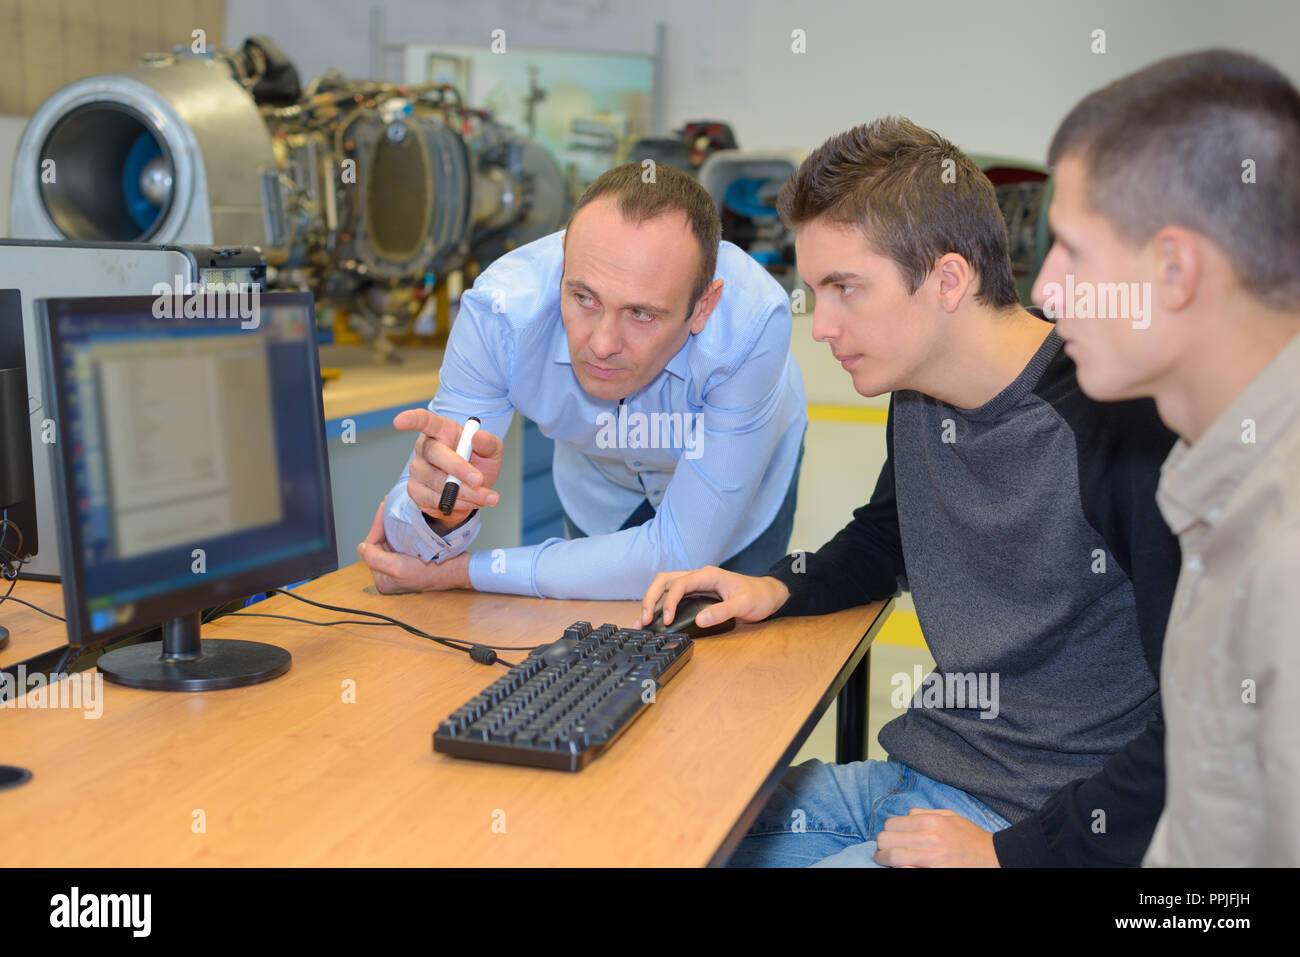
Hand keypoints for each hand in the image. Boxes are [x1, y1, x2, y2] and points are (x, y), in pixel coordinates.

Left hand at [357, 500, 471, 592]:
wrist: (458, 570)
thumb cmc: (432, 572)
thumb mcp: (398, 568)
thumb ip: (375, 559)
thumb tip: (361, 547)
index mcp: (382, 579)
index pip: (371, 548)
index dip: (376, 529)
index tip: (382, 510)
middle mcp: (388, 574)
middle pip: (379, 543)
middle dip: (382, 525)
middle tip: (387, 505)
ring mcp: (399, 566)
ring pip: (388, 541)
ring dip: (390, 525)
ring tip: (392, 509)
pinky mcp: (410, 559)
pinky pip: (399, 541)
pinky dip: (399, 529)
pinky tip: (401, 519)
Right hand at [395, 409, 503, 529]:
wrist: (473, 493)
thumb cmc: (478, 464)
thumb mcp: (491, 452)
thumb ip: (488, 443)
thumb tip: (478, 437)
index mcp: (442, 431)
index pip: (423, 420)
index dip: (411, 419)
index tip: (399, 422)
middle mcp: (425, 448)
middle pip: (434, 453)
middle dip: (458, 468)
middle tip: (479, 480)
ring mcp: (417, 470)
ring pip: (437, 481)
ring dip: (465, 492)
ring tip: (486, 496)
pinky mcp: (416, 491)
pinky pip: (435, 499)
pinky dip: (458, 503)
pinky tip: (471, 501)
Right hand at [638, 566, 789, 629]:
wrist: (769, 594)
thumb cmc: (758, 597)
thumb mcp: (744, 605)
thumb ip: (722, 612)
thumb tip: (699, 620)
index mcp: (707, 575)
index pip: (679, 584)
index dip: (669, 602)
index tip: (667, 621)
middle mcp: (698, 576)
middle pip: (664, 581)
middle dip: (651, 599)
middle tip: (643, 620)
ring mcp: (696, 584)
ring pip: (664, 586)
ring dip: (652, 601)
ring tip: (642, 622)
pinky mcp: (696, 593)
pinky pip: (672, 595)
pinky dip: (661, 606)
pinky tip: (655, 619)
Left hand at [873, 808, 999, 867]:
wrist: (992, 858)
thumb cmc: (971, 837)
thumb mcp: (950, 817)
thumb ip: (925, 814)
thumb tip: (906, 816)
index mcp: (930, 822)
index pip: (891, 824)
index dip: (888, 831)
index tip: (890, 837)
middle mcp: (929, 839)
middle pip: (886, 840)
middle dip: (882, 845)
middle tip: (884, 849)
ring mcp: (930, 859)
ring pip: (891, 857)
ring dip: (884, 859)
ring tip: (885, 860)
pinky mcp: (932, 872)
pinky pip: (904, 871)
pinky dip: (898, 869)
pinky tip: (900, 867)